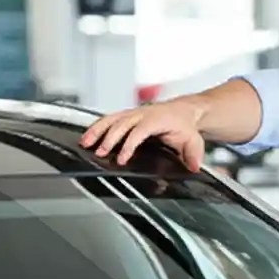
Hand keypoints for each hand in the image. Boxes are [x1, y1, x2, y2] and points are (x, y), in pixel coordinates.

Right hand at [80, 98, 205, 169]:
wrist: (183, 111)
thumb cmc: (185, 126)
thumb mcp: (193, 141)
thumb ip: (193, 155)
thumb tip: (194, 166)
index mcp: (158, 119)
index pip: (140, 130)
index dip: (130, 143)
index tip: (122, 158)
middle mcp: (143, 114)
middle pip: (122, 123)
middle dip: (110, 138)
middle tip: (101, 152)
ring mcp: (134, 113)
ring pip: (112, 118)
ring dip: (98, 130)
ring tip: (85, 143)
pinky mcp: (127, 115)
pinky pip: (109, 118)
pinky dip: (97, 127)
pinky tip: (87, 136)